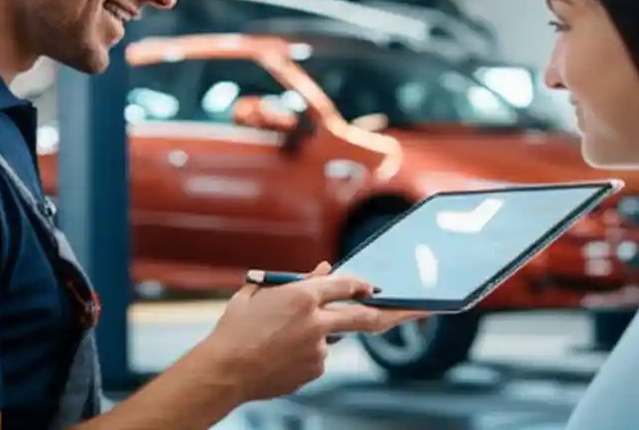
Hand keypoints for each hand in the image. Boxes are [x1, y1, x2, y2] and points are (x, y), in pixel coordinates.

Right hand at [197, 262, 431, 401]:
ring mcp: (318, 349)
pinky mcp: (315, 369)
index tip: (371, 286)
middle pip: (364, 316)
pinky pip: (320, 356)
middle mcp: (316, 322)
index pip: (346, 285)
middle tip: (414, 311)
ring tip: (281, 338)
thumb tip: (325, 267)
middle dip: (392, 314)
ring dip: (320, 334)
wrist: (224, 371)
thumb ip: (298, 279)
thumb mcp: (260, 292)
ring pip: (333, 337)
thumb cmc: (236, 328)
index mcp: (302, 296)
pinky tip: (279, 354)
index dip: (361, 283)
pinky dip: (307, 352)